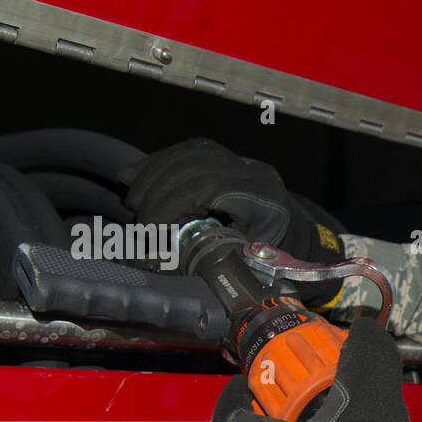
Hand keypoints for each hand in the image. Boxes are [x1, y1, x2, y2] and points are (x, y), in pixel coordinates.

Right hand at [118, 138, 344, 267]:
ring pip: (185, 156)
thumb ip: (222, 264)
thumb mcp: (254, 263)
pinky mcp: (222, 155)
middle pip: (192, 170)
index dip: (171, 206)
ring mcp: (236, 159)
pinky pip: (183, 151)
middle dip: (157, 195)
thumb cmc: (272, 252)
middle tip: (138, 222)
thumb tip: (176, 270)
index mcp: (262, 196)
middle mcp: (251, 171)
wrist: (288, 230)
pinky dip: (155, 163)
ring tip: (133, 202)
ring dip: (151, 177)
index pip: (206, 190)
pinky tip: (132, 176)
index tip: (150, 229)